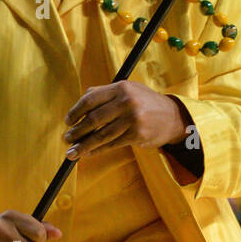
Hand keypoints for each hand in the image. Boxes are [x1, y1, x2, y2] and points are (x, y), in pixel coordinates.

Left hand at [64, 81, 184, 158]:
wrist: (173, 117)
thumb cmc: (146, 103)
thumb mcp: (129, 90)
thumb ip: (106, 93)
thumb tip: (82, 101)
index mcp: (121, 88)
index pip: (91, 99)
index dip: (76, 111)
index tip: (68, 121)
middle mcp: (127, 102)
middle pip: (94, 119)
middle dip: (77, 131)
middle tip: (67, 138)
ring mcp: (133, 119)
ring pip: (101, 135)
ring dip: (84, 145)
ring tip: (72, 152)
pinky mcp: (137, 135)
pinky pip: (112, 144)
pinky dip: (98, 150)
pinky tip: (88, 153)